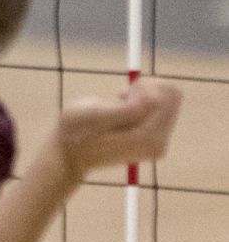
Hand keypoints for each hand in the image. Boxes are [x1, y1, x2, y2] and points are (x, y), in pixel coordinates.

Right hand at [51, 77, 181, 180]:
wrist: (69, 156)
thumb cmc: (75, 132)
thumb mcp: (94, 115)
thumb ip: (127, 109)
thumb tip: (155, 99)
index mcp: (148, 136)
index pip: (168, 94)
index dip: (145, 85)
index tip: (123, 94)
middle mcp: (160, 142)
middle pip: (173, 96)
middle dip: (147, 89)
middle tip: (121, 97)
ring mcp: (158, 144)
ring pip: (167, 102)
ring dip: (143, 97)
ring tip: (119, 106)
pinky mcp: (155, 143)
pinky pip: (160, 111)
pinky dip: (142, 105)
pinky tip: (123, 114)